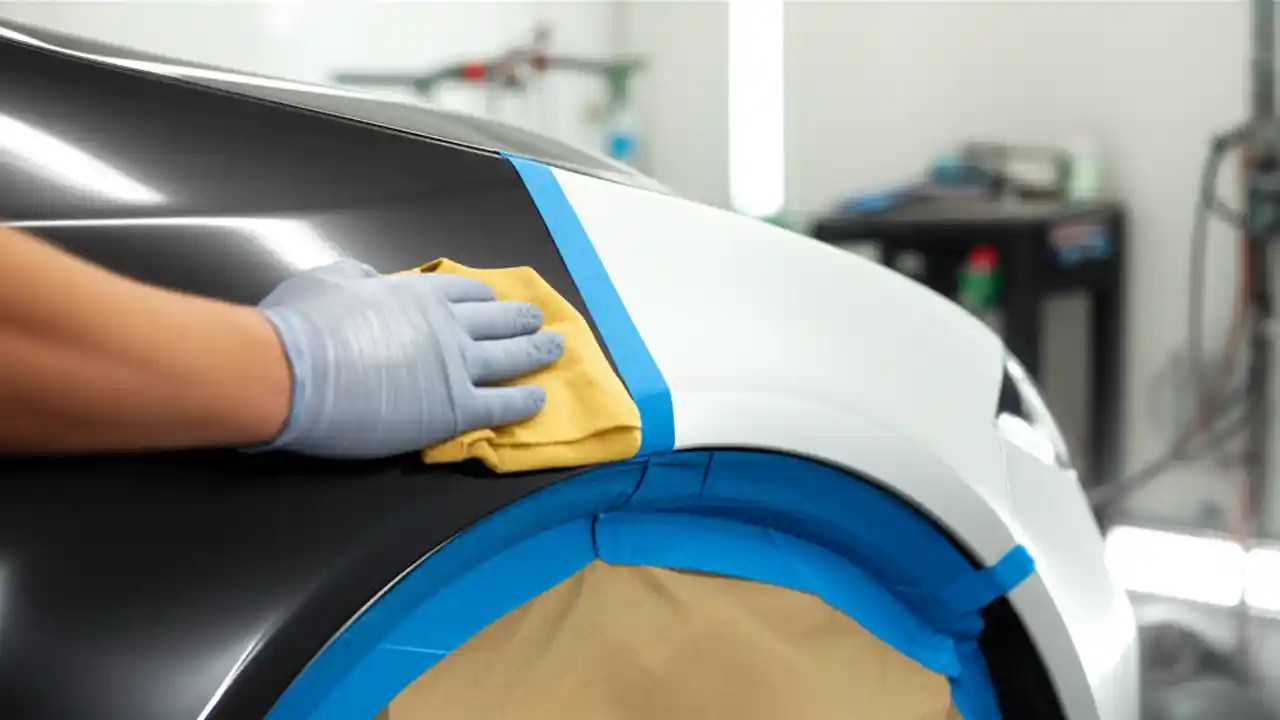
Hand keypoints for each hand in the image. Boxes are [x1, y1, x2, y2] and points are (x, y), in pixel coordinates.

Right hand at [256, 260, 562, 458]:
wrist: (294, 372)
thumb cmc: (302, 325)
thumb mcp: (328, 282)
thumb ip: (355, 280)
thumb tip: (366, 279)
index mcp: (418, 294)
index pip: (465, 292)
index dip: (482, 298)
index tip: (492, 301)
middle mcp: (448, 325)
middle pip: (498, 320)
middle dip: (521, 319)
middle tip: (537, 320)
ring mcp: (456, 366)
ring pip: (511, 357)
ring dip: (537, 351)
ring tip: (554, 349)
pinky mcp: (454, 408)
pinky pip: (502, 404)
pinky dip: (524, 402)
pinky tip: (539, 400)